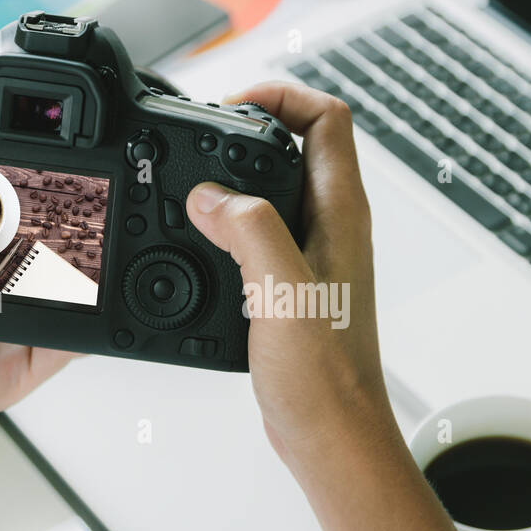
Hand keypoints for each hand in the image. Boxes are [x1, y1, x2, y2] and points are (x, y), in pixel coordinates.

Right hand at [187, 82, 515, 530]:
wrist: (331, 435)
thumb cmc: (326, 377)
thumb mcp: (284, 292)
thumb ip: (251, 231)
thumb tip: (212, 195)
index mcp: (340, 214)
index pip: (327, 118)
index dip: (281, 95)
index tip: (231, 105)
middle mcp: (332, 227)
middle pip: (297, 145)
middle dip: (247, 128)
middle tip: (201, 136)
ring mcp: (314, 255)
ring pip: (274, 189)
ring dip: (233, 178)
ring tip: (189, 185)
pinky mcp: (292, 286)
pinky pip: (258, 234)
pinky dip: (225, 225)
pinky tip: (196, 244)